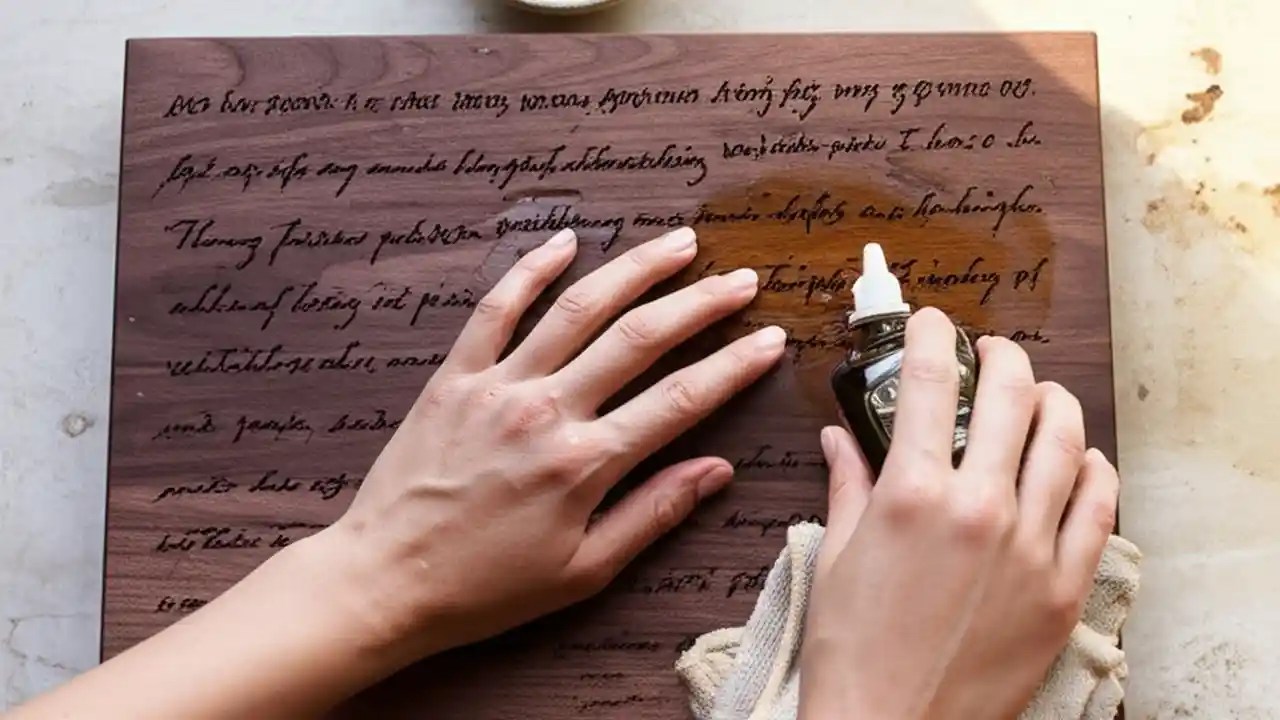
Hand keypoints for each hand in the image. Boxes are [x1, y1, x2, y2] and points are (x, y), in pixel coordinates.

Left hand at [327, 227, 785, 663]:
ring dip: (634, 269)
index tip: (769, 339)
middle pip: (639, 338)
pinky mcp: (454, 376)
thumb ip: (653, 513)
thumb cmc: (485, 588)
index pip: (680, 399)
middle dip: (699, 303)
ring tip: (679, 243)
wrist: (383, 581)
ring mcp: (497, 385)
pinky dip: (531, 268)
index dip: (732, 365)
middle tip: (740, 280)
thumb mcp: (583, 570)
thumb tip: (717, 470)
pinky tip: (565, 239)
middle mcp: (547, 411)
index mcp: (585, 463)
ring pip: (577, 308)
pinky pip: (496, 308)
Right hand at [799, 308, 1117, 719]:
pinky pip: (1099, 505)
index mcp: (911, 494)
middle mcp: (978, 508)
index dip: (930, 335)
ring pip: (1065, 438)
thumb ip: (846, 485)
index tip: (931, 323)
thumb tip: (837, 440)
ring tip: (1038, 395)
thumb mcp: (835, 558)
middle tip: (990, 352)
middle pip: (1010, 393)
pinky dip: (1094, 468)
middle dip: (1001, 355)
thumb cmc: (853, 651)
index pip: (929, 380)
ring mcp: (1029, 547)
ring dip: (1052, 400)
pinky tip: (1080, 460)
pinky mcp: (1063, 588)